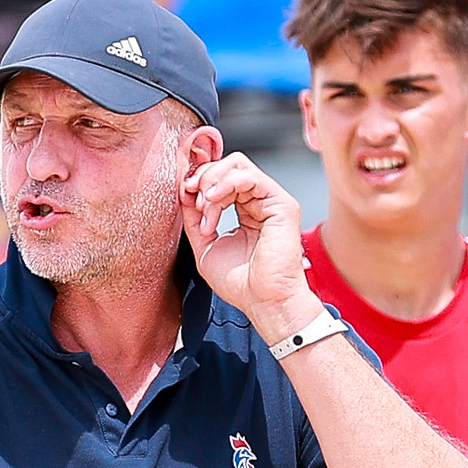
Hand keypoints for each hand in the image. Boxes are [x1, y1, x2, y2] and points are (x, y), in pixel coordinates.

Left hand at [180, 153, 314, 338]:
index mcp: (245, 211)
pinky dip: (226, 184)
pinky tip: (213, 203)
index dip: (199, 181)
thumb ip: (195, 218)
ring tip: (205, 207)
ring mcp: (272, 202)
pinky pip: (250, 176)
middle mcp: (260, 203)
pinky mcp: (282, 205)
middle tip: (194, 201)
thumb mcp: (204, 246)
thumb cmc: (240, 284)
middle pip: (229, 165)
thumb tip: (184, 192)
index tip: (185, 195)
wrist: (263, 302)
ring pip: (238, 165)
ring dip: (212, 181)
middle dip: (204, 178)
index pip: (221, 178)